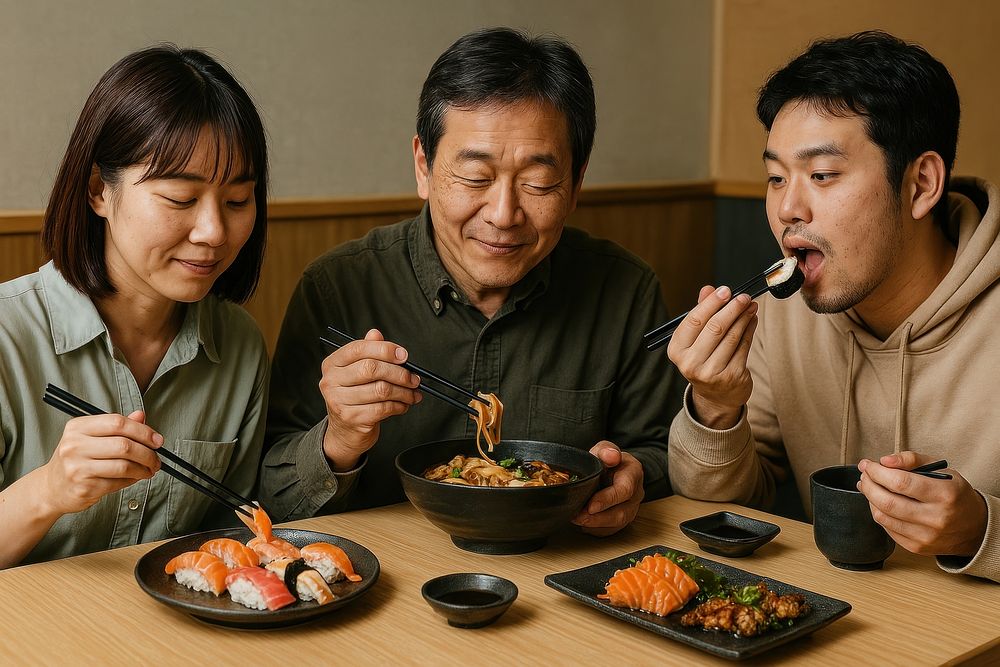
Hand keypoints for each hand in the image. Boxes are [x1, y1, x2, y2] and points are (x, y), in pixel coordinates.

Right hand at [40, 410, 161, 515]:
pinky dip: (132, 480)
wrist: (51, 488)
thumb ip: (117, 426)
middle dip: (148, 453)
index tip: (157, 440)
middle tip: (157, 459)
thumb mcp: (92, 437)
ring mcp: (77, 468)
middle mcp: (74, 445)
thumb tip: (141, 415)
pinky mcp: (83, 487)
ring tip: (150, 470)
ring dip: (143, 469)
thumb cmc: (77, 459)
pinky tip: (135, 478)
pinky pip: (118, 483)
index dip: (143, 431)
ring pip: (124, 466)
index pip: (117, 423)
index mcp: (78, 427)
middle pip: (124, 445)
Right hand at [320, 328, 421, 470]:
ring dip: (404, 392)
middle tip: (414, 379)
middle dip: (399, 373)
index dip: (385, 350)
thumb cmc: (354, 397)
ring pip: (381, 390)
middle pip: (371, 369)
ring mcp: (339, 401)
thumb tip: (376, 333)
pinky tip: (404, 405)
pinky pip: (383, 408)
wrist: (344, 432)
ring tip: (413, 394)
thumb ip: (367, 352)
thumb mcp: (357, 372)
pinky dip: (400, 406)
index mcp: (332, 364)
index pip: (359, 349)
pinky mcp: (352, 418)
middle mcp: (331, 381)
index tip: (404, 356)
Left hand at [571, 441, 643, 535]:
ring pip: (617, 524)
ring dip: (595, 525)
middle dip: (598, 518)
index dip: (607, 499)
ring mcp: (631, 509)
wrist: (613, 470)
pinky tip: (583, 523)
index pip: (625, 490)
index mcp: (633, 474)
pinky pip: (611, 530)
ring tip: (577, 519)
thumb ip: (606, 451)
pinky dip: (596, 529)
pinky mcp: (623, 520)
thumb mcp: (604, 450)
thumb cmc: (608, 461)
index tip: (590, 506)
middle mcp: (636, 494)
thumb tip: (611, 456)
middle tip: (578, 516)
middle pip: (621, 512)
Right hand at [666, 285, 757, 428]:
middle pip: (714, 328)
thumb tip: (708, 289)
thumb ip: (701, 313)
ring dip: (744, 317)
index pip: (694, 321)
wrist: (716, 396)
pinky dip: (750, 330)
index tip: (725, 290)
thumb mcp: (696, 339)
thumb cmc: (704, 360)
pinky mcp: (731, 376)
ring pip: (731, 336)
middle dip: (732, 308)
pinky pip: (743, 346)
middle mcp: (690, 363)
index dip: (711, 303)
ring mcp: (711, 372)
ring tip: (750, 305)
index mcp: (676, 351)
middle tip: (743, 296)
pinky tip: (752, 320)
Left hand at [858, 452, 987, 556]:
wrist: (974, 527)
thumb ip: (912, 459)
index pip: (901, 482)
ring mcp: (926, 536)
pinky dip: (878, 513)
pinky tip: (879, 502)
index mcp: (945, 494)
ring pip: (883, 516)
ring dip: (869, 498)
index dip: (877, 472)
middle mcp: (936, 518)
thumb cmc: (954, 494)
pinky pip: (887, 529)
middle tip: (864, 475)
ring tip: (868, 486)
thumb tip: (884, 461)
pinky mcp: (917, 547)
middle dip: (868, 485)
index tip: (868, 464)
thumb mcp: (940, 470)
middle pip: (888, 502)